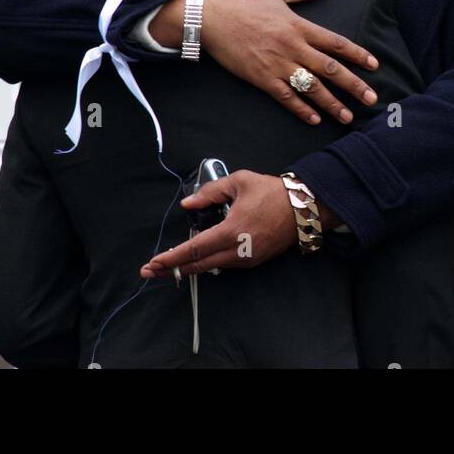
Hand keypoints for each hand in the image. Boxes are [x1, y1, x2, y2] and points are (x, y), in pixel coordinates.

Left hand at [140, 170, 298, 276]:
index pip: (194, 249)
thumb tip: (188, 203)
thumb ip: (210, 192)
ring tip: (169, 264)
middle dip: (171, 269)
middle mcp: (237, 250)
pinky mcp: (254, 260)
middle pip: (198, 266)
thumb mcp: (240, 182)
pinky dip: (207, 262)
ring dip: (188, 266)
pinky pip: (224, 264)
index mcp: (231, 231)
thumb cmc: (272, 192)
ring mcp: (247, 258)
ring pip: (211, 267)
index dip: (171, 257)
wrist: (304, 207)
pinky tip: (197, 257)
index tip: (153, 262)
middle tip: (149, 271)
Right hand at [151, 0, 378, 124]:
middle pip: (330, 69)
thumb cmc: (243, 1)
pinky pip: (286, 97)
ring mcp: (278, 64)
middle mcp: (293, 47)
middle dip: (353, 85)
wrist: (211, 17)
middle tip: (371, 99)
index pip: (336, 42)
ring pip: (311, 88)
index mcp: (299, 26)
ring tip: (348, 117)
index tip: (374, 65)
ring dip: (332, 104)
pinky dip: (302, 109)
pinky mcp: (262, 78)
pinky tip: (315, 119)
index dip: (357, 55)